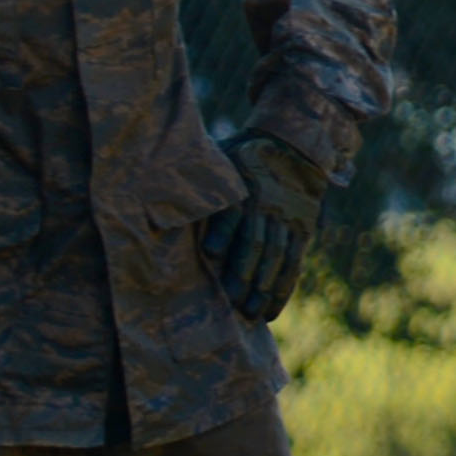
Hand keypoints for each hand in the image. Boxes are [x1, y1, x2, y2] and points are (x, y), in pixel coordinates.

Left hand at [198, 134, 326, 322]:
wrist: (294, 142)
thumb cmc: (242, 153)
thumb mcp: (221, 157)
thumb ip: (198, 178)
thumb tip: (154, 188)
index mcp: (245, 186)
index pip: (234, 212)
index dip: (223, 232)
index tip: (209, 252)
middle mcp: (268, 204)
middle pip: (256, 242)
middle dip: (245, 274)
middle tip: (233, 303)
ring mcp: (287, 218)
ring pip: (277, 256)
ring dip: (265, 287)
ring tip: (253, 314)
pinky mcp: (302, 229)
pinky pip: (294, 262)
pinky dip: (283, 287)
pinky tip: (271, 309)